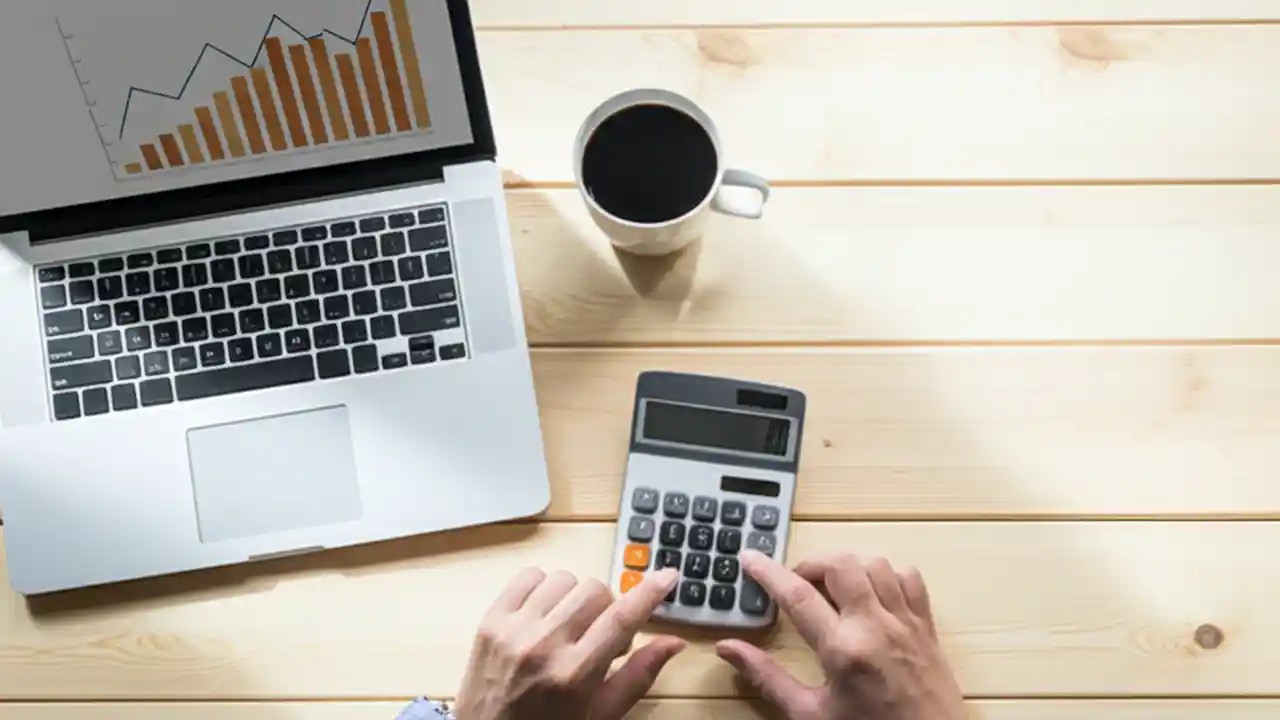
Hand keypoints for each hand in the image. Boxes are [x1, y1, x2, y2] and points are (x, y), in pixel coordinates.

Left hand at [453, 567, 684, 719]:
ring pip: (564, 580)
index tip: (668, 575)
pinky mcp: (490, 620)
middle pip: (596, 592)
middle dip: (607, 609)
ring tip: (568, 626)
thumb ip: (639, 675)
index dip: (649, 593)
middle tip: (600, 636)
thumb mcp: (601, 714)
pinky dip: (543, 588)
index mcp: (575, 675)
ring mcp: (512, 630)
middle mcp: (543, 647)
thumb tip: (675, 641)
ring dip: (575, 598)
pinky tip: (544, 613)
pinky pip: (528, 577)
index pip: (621, 619)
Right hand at [716, 551, 964, 719]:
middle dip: (811, 564)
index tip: (749, 557)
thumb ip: (767, 678)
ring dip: (847, 565)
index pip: (798, 596)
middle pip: (840, 565)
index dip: (768, 572)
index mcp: (843, 650)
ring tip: (830, 585)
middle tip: (794, 582)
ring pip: (875, 563)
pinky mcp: (926, 626)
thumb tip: (727, 648)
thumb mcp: (810, 715)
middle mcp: (875, 626)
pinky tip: (871, 590)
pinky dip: (886, 573)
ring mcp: (905, 622)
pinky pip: (909, 578)